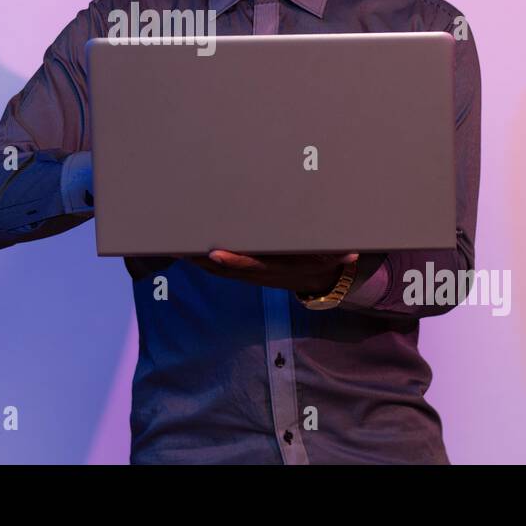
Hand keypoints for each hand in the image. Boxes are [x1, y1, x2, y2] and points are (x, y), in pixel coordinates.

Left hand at [186, 249, 359, 294]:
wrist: (319, 282)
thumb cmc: (323, 261)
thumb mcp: (333, 258)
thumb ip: (339, 256)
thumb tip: (352, 255)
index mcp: (277, 270)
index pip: (251, 267)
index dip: (232, 261)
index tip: (215, 253)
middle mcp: (259, 275)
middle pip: (225, 268)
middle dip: (201, 258)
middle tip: (178, 244)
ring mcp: (250, 276)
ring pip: (218, 270)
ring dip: (196, 259)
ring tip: (174, 244)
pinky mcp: (246, 273)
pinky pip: (221, 268)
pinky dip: (203, 260)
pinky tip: (189, 249)